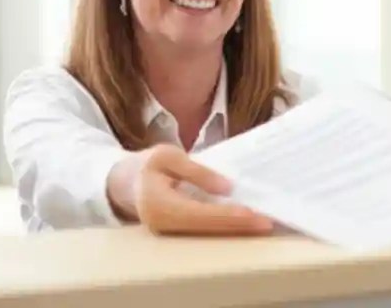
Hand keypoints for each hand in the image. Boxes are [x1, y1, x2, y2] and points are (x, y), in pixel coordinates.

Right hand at [108, 145, 273, 235]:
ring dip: (235, 229)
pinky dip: (224, 226)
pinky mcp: (176, 233)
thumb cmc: (145, 165)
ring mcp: (169, 234)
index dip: (230, 215)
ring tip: (262, 224)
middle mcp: (165, 226)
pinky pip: (203, 231)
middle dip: (239, 227)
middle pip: (208, 229)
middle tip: (268, 223)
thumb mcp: (168, 156)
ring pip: (207, 233)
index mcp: (161, 206)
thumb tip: (227, 188)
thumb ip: (198, 172)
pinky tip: (243, 222)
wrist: (122, 182)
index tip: (254, 215)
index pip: (202, 215)